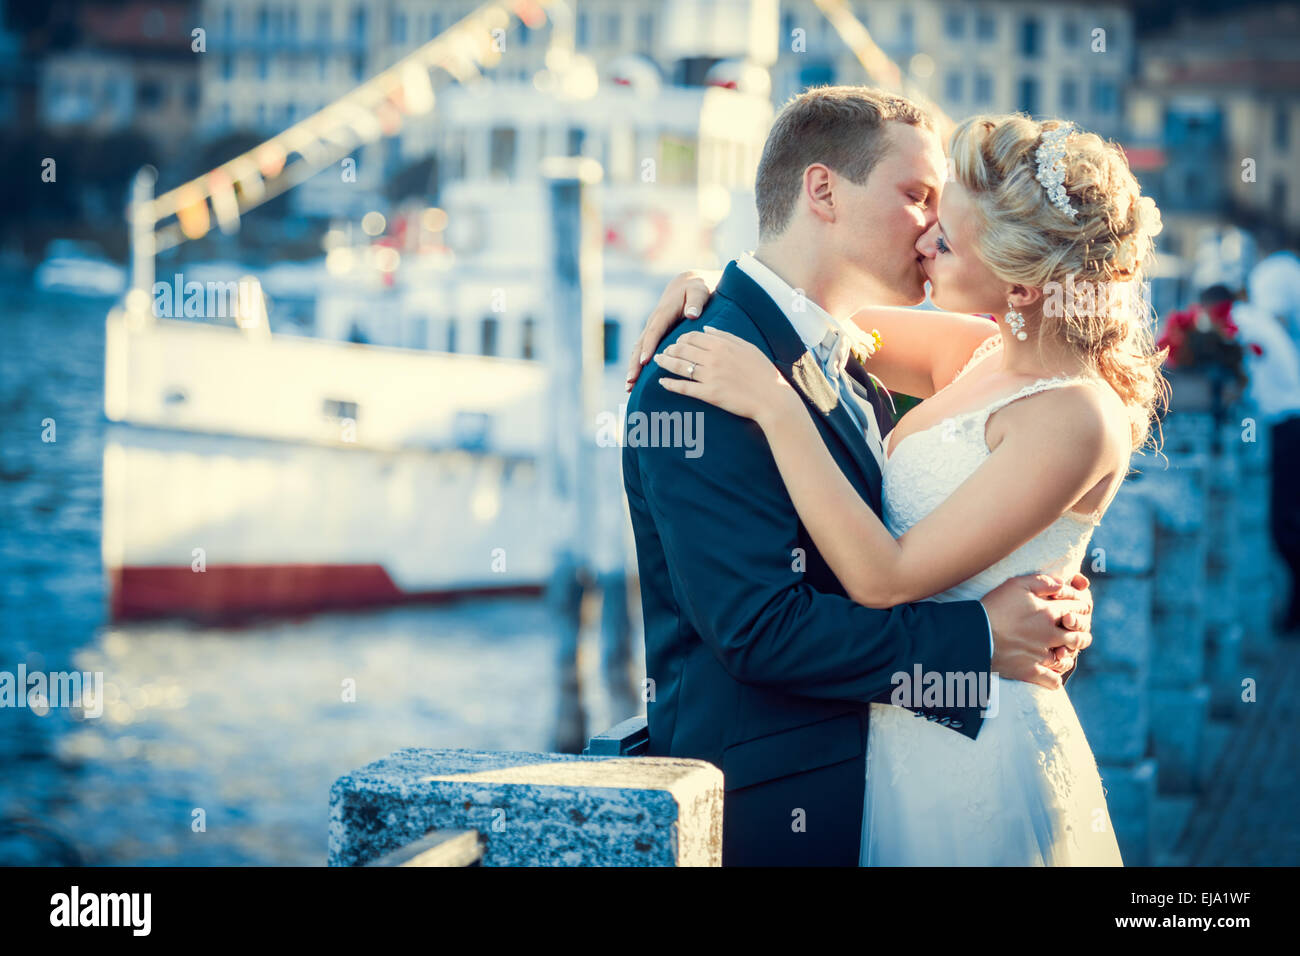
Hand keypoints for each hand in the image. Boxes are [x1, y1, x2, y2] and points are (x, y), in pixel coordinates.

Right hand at [626, 269, 719, 391]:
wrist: (687, 284)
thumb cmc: (695, 289)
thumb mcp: (698, 292)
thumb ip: (696, 302)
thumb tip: (692, 314)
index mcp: (663, 314)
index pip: (654, 332)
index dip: (648, 346)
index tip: (644, 361)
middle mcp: (653, 323)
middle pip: (640, 345)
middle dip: (634, 364)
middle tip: (630, 381)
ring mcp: (652, 330)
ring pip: (638, 350)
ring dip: (633, 368)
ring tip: (628, 387)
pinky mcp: (654, 335)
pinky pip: (643, 351)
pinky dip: (637, 365)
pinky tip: (635, 381)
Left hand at [653, 327, 799, 424]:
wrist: (772, 398)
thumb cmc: (764, 372)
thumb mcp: (748, 347)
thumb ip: (726, 336)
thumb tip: (707, 327)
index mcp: (723, 344)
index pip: (693, 336)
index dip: (681, 338)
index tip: (677, 341)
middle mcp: (713, 358)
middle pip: (683, 349)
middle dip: (670, 348)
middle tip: (663, 351)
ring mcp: (710, 377)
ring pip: (680, 366)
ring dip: (665, 362)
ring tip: (658, 361)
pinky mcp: (709, 394)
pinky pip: (684, 388)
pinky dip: (670, 384)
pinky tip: (661, 382)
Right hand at [981, 572, 1092, 690]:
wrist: (974, 634)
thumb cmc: (993, 606)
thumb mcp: (1016, 585)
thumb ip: (1042, 582)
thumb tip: (1061, 584)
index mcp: (1049, 612)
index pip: (1078, 608)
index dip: (1081, 605)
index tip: (1078, 605)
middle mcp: (1050, 635)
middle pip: (1080, 636)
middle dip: (1082, 631)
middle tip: (1075, 629)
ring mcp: (1042, 655)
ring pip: (1068, 658)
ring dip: (1069, 653)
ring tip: (1065, 650)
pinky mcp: (1030, 671)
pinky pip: (1053, 681)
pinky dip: (1055, 678)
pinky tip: (1052, 672)